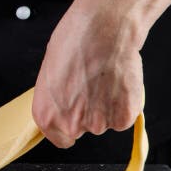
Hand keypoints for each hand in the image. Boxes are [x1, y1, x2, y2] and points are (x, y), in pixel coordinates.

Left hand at [32, 0, 144, 148]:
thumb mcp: (49, 75)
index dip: (68, 126)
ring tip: (103, 80)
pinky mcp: (123, 117)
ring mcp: (99, 123)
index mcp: (46, 116)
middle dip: (88, 112)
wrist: (102, 31)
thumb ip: (56, 100)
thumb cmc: (73, 45)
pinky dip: (123, 105)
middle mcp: (70, 124)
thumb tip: (62, 106)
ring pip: (105, 122)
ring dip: (107, 107)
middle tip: (91, 87)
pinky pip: (123, 117)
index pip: (60, 139)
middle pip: (84, 129)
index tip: (74, 115)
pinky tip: (116, 83)